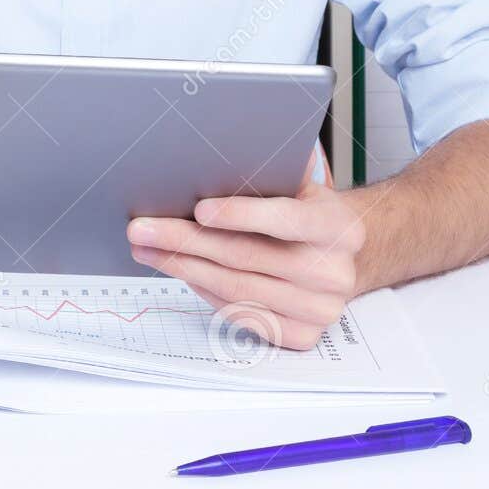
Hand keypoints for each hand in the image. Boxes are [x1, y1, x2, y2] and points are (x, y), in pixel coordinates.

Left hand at [126, 148, 364, 349]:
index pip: (287, 219)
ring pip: (236, 289)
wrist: (345, 260)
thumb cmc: (310, 216)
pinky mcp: (301, 336)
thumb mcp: (304, 187)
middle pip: (246, 257)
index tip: (198, 209)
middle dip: (186, 241)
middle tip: (143, 228)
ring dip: (183, 267)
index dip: (241, 214)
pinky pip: (240, 314)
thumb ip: (273, 171)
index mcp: (339, 227)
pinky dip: (204, 291)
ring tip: (147, 249)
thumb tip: (221, 152)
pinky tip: (181, 271)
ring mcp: (319, 310)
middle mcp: (333, 273)